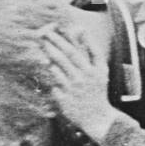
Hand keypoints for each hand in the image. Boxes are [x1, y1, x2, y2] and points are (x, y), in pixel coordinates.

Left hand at [41, 28, 118, 142]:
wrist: (97, 118)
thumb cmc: (97, 91)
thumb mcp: (100, 71)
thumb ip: (92, 50)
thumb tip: (81, 29)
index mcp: (96, 70)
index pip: (83, 49)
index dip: (69, 37)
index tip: (60, 27)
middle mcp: (86, 78)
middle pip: (69, 55)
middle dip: (56, 42)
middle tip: (45, 33)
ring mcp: (75, 88)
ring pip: (59, 67)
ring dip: (50, 54)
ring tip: (44, 45)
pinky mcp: (65, 98)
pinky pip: (54, 81)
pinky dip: (50, 73)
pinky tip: (46, 65)